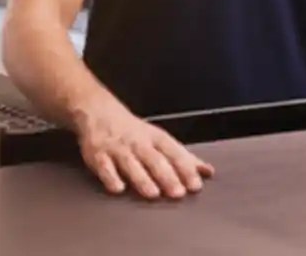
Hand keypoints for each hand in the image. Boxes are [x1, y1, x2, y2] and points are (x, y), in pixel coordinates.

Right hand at [73, 97, 213, 199]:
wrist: (99, 112)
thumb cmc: (135, 131)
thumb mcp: (161, 139)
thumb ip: (183, 157)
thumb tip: (208, 172)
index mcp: (156, 138)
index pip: (175, 153)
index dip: (186, 169)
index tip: (196, 184)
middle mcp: (139, 142)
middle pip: (155, 160)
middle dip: (167, 176)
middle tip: (178, 193)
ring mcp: (118, 148)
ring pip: (131, 164)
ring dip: (142, 178)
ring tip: (153, 194)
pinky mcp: (98, 154)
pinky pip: (104, 166)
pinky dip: (111, 177)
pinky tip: (119, 188)